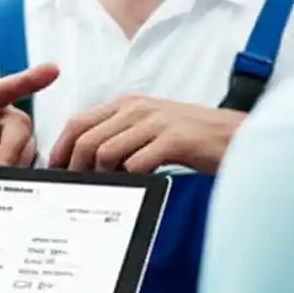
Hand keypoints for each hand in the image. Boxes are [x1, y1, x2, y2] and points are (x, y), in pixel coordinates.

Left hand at [0, 64, 58, 176]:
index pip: (9, 88)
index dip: (31, 79)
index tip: (53, 70)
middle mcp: (4, 122)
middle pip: (20, 128)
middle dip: (12, 149)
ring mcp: (15, 145)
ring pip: (26, 154)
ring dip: (11, 169)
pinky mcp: (21, 167)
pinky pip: (28, 173)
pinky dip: (17, 184)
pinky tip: (2, 194)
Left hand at [49, 96, 245, 173]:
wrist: (236, 136)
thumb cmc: (192, 138)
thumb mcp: (151, 126)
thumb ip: (122, 134)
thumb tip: (87, 160)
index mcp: (128, 103)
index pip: (78, 122)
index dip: (61, 147)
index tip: (57, 170)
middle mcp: (138, 108)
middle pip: (87, 139)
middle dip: (75, 167)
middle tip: (77, 188)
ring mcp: (156, 122)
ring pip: (106, 152)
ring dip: (103, 176)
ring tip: (111, 189)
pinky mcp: (175, 140)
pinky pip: (137, 163)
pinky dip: (131, 178)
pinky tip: (139, 185)